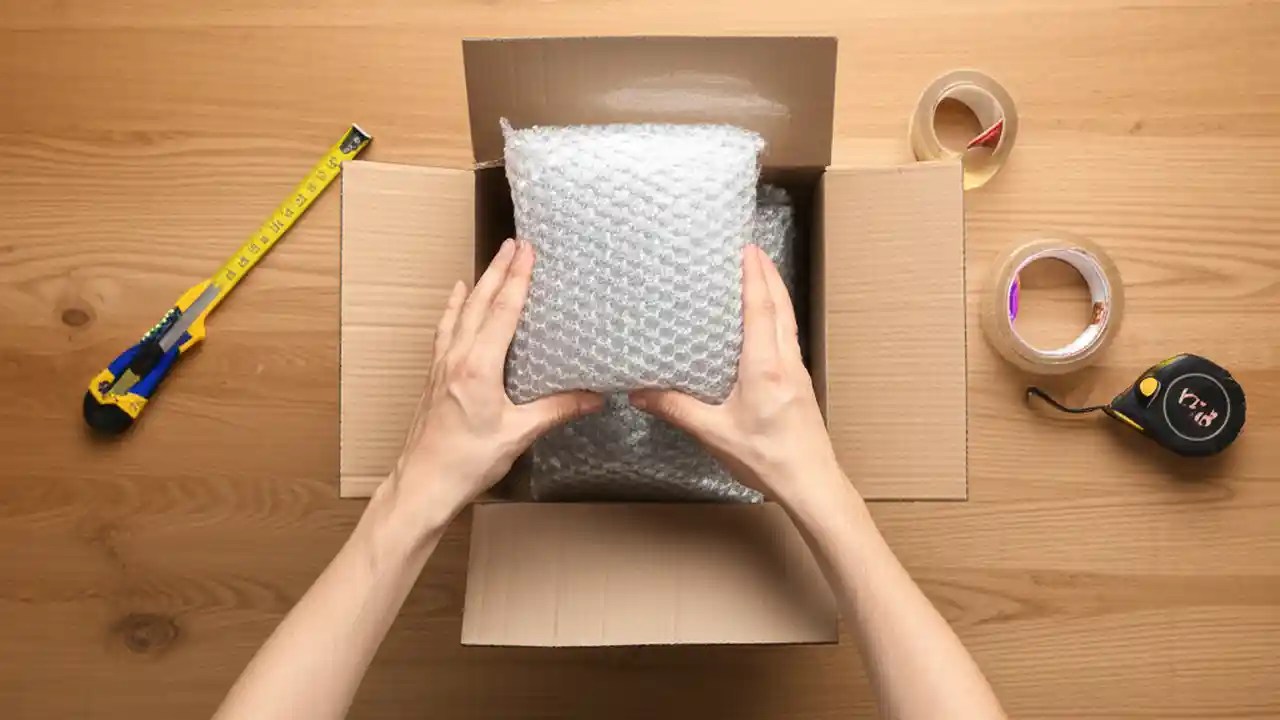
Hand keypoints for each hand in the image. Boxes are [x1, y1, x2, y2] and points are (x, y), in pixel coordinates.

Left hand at [385, 238, 603, 523]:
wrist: (423, 484)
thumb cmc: (467, 462)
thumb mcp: (518, 435)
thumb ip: (557, 410)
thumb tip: (594, 397)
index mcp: (478, 368)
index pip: (502, 313)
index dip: (517, 280)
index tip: (527, 252)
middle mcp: (456, 358)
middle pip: (479, 303)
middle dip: (499, 271)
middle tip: (514, 243)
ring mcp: (441, 364)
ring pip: (460, 312)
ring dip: (479, 283)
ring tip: (493, 260)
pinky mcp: (434, 375)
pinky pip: (445, 329)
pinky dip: (453, 307)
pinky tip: (455, 296)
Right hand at [630, 245, 845, 508]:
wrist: (810, 483)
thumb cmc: (767, 459)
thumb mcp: (714, 433)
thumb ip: (677, 409)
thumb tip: (640, 393)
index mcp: (766, 367)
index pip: (761, 308)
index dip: (754, 275)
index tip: (747, 249)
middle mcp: (786, 362)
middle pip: (781, 306)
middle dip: (768, 275)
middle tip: (752, 251)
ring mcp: (797, 372)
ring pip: (788, 321)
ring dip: (775, 294)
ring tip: (758, 276)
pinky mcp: (800, 385)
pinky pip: (788, 339)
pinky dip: (777, 318)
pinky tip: (766, 323)